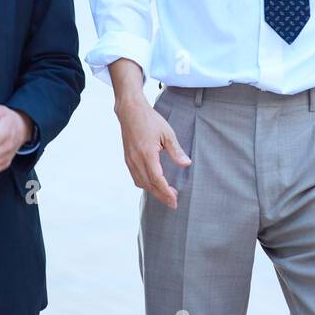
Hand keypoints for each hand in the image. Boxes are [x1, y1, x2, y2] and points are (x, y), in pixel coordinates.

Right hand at [116, 94, 190, 209]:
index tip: (175, 200)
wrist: (130, 111)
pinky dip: (145, 184)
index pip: (157, 179)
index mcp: (147, 154)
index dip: (166, 192)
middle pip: (149, 185)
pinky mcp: (128, 159)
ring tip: (166, 194)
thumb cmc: (150, 120)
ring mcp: (130, 160)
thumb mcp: (167, 133)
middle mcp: (136, 160)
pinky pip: (136, 177)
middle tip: (174, 202)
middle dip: (161, 196)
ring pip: (141, 183)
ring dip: (153, 191)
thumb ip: (176, 150)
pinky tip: (153, 184)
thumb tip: (186, 164)